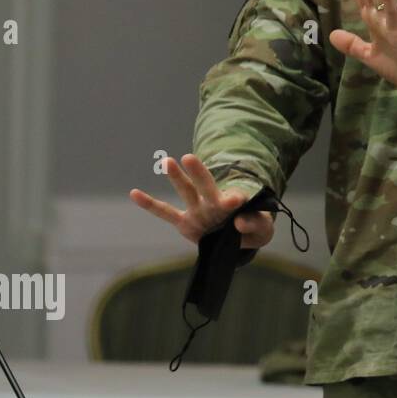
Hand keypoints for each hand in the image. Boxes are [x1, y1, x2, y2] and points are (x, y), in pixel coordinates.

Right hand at [129, 153, 275, 247]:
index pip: (234, 199)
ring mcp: (198, 211)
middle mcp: (213, 203)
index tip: (236, 199)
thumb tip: (240, 223)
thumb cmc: (254, 229)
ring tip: (167, 162)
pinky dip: (150, 205)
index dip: (234, 199)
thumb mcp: (262, 231)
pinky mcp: (185, 223)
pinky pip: (165, 213)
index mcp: (234, 204)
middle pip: (206, 187)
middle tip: (189, 157)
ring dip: (177, 178)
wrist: (239, 240)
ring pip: (186, 192)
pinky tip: (134, 193)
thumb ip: (254, 224)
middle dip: (199, 174)